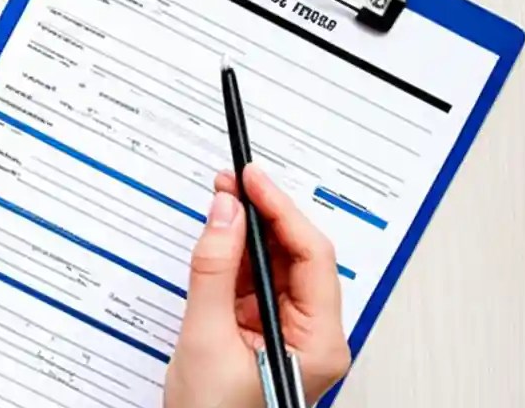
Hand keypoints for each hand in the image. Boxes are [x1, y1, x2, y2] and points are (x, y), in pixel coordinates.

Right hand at [164, 165, 350, 407]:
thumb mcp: (206, 337)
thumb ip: (213, 270)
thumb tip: (225, 214)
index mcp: (318, 343)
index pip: (311, 258)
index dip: (281, 210)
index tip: (252, 180)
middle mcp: (313, 336)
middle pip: (297, 256)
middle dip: (263, 215)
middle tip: (232, 184)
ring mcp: (290, 334)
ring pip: (275, 266)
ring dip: (247, 234)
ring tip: (221, 203)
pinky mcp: (265, 332)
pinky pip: (255, 283)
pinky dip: (235, 259)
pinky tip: (219, 240)